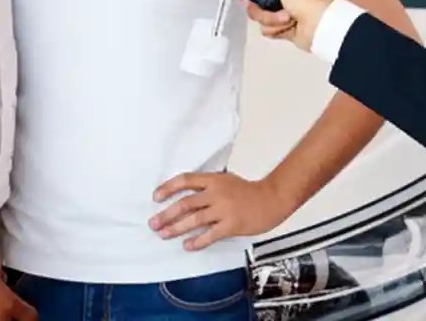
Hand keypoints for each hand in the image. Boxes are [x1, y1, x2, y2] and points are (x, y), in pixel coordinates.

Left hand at [149, 172, 295, 250]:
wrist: (272, 198)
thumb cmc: (249, 191)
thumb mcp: (226, 180)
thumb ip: (208, 186)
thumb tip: (185, 195)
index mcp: (213, 179)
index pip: (185, 180)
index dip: (168, 188)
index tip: (156, 197)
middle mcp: (216, 193)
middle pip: (185, 203)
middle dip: (166, 214)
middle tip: (153, 223)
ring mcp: (224, 209)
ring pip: (194, 219)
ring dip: (176, 228)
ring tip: (164, 235)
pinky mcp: (231, 224)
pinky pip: (210, 234)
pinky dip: (197, 241)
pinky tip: (187, 245)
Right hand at [240, 0, 335, 50]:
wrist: (323, 30)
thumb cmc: (309, 2)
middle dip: (261, 6)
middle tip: (266, 7)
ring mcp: (285, 7)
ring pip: (261, 13)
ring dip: (271, 19)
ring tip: (286, 19)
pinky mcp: (284, 24)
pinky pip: (268, 26)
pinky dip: (276, 29)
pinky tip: (288, 28)